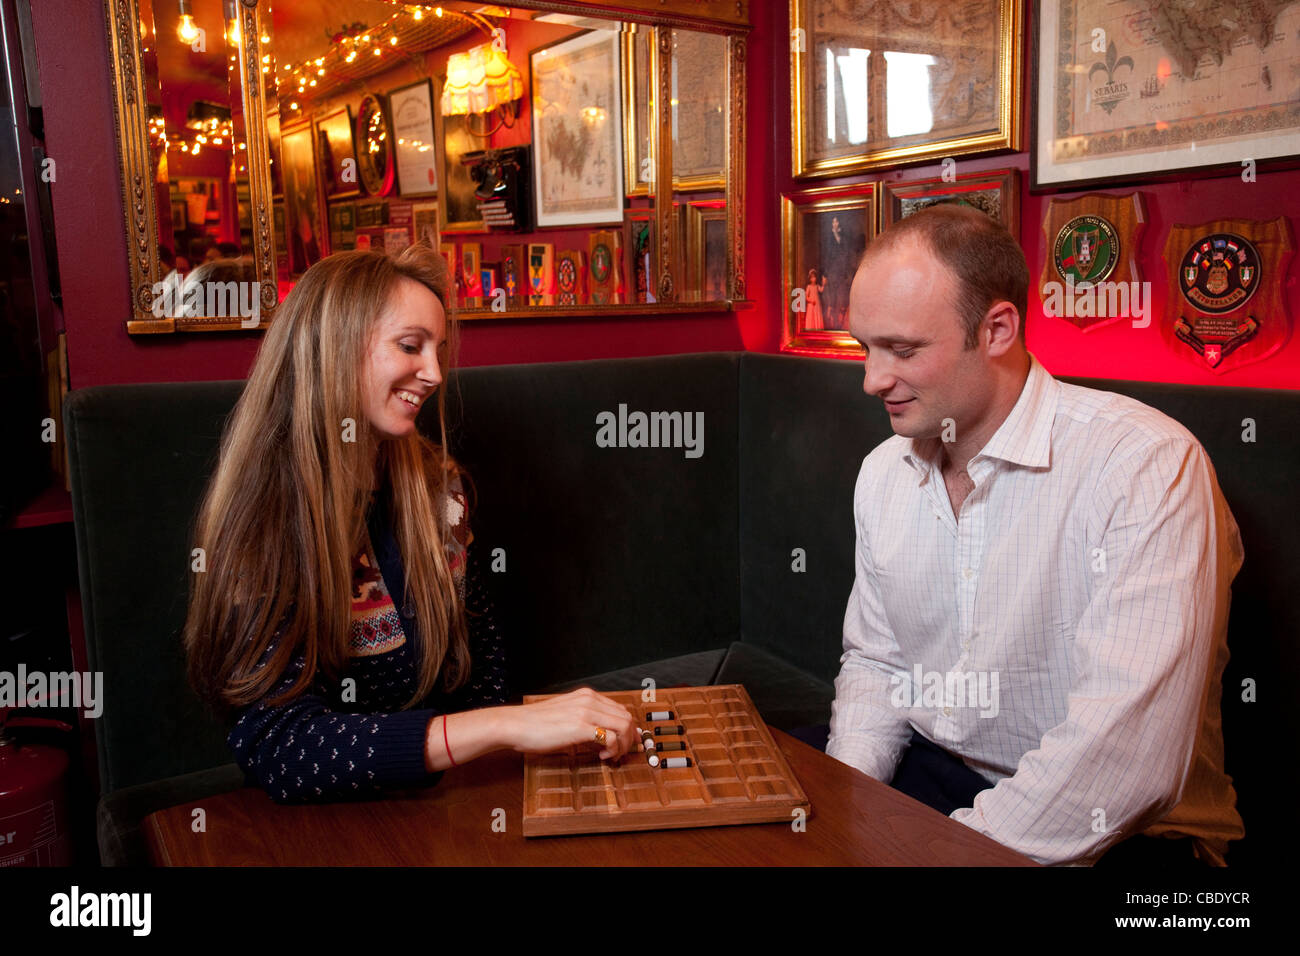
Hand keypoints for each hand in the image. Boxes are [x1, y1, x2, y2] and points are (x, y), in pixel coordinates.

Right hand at [503, 688, 639, 761]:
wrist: (515, 724)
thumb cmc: (535, 723)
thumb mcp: (565, 713)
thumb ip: (583, 718)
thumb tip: (600, 734)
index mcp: (586, 695)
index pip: (620, 708)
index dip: (628, 727)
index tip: (627, 741)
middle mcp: (589, 700)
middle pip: (626, 717)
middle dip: (630, 737)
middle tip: (623, 752)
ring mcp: (586, 712)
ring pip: (623, 726)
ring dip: (623, 745)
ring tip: (612, 755)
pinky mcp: (581, 727)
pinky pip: (610, 738)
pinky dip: (612, 749)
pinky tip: (602, 755)